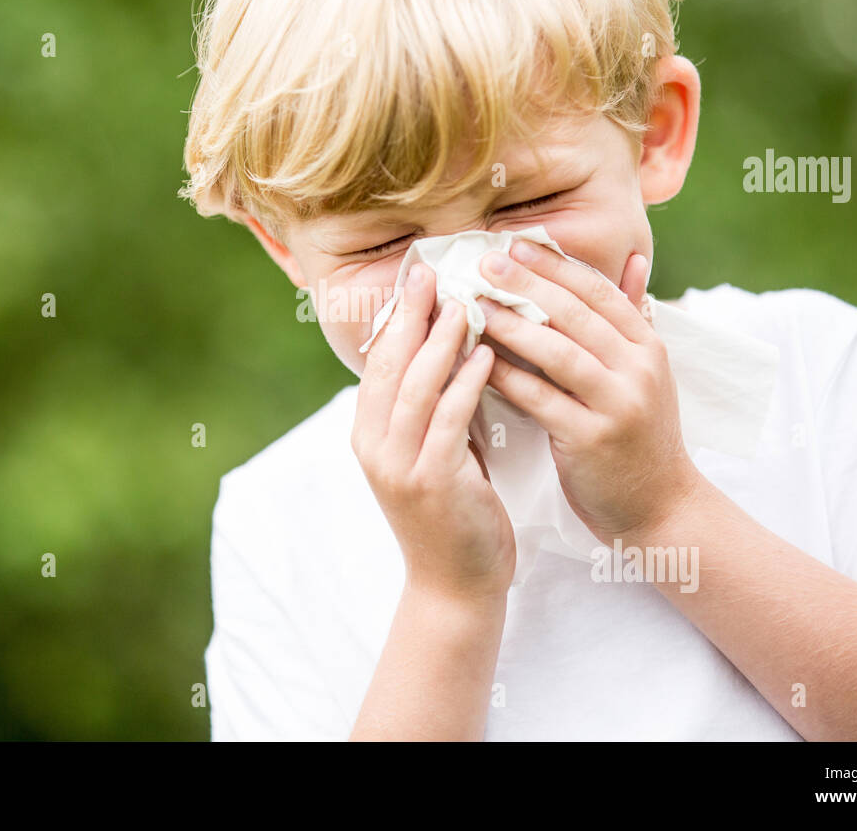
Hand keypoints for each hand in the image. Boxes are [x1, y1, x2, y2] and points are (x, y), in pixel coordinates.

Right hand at [352, 263, 515, 603]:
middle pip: (388, 363)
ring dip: (440, 340)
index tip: (418, 275)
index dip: (397, 316)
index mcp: (369, 434)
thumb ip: (435, 407)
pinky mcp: (430, 482)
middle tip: (433, 271)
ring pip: (414, 386)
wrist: (456, 585)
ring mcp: (398, 466)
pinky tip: (487, 355)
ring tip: (466, 302)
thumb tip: (454, 349)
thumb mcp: (435, 452)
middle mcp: (374, 446)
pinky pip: (447, 420)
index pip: (377, 361)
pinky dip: (465, 383)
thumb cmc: (455, 513)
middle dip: (411, 314)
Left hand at [475, 243, 700, 542]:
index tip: (515, 243)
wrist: (661, 506)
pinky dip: (507, 377)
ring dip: (512, 325)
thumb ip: (633, 314)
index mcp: (648, 346)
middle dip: (527, 284)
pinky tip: (477, 361)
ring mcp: (618, 404)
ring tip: (473, 306)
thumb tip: (632, 259)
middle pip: (576, 314)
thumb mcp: (647, 372)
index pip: (599, 291)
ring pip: (558, 352)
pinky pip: (541, 399)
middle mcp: (638, 369)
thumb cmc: (640, 435)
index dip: (555, 264)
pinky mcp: (592, 439)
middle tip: (485, 263)